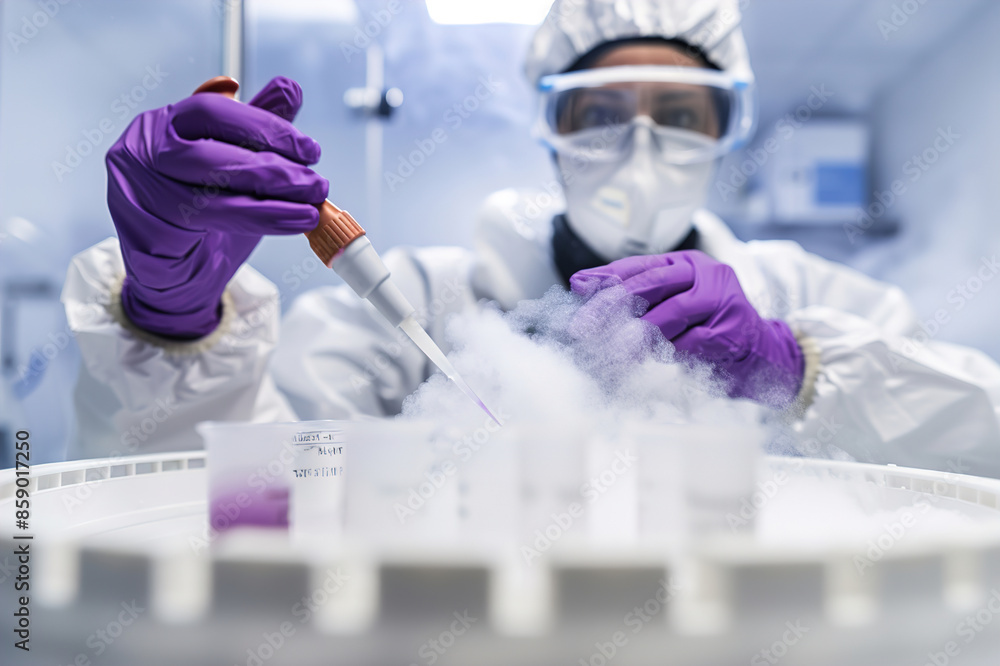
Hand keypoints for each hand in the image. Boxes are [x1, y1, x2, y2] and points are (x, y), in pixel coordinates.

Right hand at [106, 76, 328, 338]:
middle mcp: (141, 150)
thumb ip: (256, 129)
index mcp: (161, 124)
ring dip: (273, 197)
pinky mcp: (145, 229)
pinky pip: (211, 221)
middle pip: (211, 150)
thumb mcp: (234, 167)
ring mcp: (136, 190)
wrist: (173, 274)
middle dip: (274, 166)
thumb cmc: (203, 214)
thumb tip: (288, 88)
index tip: (311, 149)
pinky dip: (260, 220)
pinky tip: (294, 222)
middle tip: (317, 182)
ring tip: (312, 206)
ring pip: (213, 189)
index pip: (213, 111)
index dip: (266, 126)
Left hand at [570, 250, 803, 406]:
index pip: (640, 265)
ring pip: (672, 312)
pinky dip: (671, 352)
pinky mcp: (733, 329)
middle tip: (583, 325)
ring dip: (639, 334)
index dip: (606, 277)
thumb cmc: (706, 330)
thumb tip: (585, 292)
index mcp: (688, 263)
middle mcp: (707, 274)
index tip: (577, 287)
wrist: (759, 355)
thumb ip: (639, 302)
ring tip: (614, 350)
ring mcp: (723, 299)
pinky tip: (658, 359)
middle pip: (652, 282)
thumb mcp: (672, 309)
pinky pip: (692, 341)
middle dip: (613, 304)